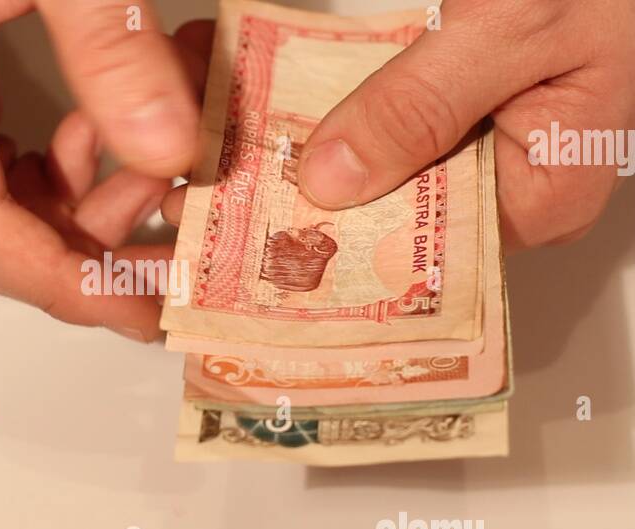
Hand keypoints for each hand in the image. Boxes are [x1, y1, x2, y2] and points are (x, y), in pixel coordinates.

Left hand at [163, 1, 634, 249]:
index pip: (424, 255)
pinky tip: (277, 119)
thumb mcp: (513, 31)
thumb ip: (422, 105)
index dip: (345, 250)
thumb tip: (333, 181)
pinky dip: (334, 119)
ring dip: (313, 161)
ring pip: (379, 176)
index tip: (268, 243)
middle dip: (312, 205)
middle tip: (229, 203)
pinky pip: (384, 133)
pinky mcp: (453, 114)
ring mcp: (477, 150)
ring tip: (235, 161)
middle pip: (392, 219)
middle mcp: (503, 187)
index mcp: (540, 197)